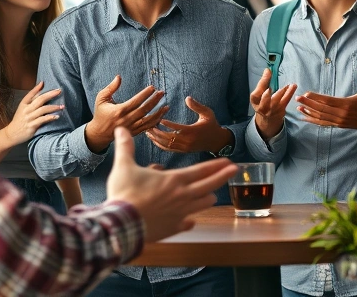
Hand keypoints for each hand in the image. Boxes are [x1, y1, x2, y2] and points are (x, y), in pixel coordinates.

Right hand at [3, 82, 64, 145]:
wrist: (12, 134)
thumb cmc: (20, 119)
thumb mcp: (23, 107)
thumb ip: (32, 97)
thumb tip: (41, 84)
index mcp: (23, 104)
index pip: (31, 94)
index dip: (38, 88)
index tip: (46, 83)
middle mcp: (26, 110)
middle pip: (40, 100)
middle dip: (50, 94)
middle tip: (59, 91)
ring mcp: (29, 118)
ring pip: (43, 110)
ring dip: (53, 107)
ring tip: (62, 106)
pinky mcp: (32, 126)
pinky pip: (42, 120)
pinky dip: (50, 118)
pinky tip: (56, 116)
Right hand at [86, 76, 168, 152]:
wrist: (99, 133)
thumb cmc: (100, 114)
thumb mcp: (101, 98)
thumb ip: (111, 88)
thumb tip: (119, 77)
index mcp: (119, 111)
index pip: (135, 101)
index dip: (145, 94)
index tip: (152, 87)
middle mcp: (126, 120)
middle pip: (144, 110)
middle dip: (154, 101)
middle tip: (162, 93)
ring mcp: (131, 128)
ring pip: (148, 121)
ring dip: (158, 113)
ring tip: (166, 106)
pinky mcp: (134, 133)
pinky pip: (147, 128)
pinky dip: (155, 122)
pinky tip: (161, 116)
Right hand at [106, 128, 237, 243]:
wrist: (121, 224)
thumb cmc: (124, 194)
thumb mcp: (124, 166)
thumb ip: (126, 147)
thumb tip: (121, 128)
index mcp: (174, 179)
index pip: (201, 170)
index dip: (216, 165)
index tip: (229, 161)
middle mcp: (182, 196)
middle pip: (209, 185)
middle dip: (223, 177)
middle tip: (234, 170)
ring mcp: (180, 213)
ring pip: (202, 204)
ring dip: (208, 198)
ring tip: (212, 195)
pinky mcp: (173, 228)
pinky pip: (187, 223)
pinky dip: (190, 221)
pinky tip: (190, 221)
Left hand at [146, 97, 228, 153]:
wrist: (217, 141)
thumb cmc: (211, 124)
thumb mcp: (207, 113)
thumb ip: (197, 106)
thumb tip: (187, 98)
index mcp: (193, 131)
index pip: (178, 128)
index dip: (168, 124)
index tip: (160, 119)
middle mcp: (187, 141)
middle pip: (169, 138)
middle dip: (157, 132)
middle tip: (148, 125)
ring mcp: (184, 147)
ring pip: (167, 145)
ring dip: (156, 139)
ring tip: (147, 132)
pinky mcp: (183, 151)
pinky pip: (169, 149)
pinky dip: (160, 145)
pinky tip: (154, 139)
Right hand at [250, 69, 296, 140]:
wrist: (268, 118)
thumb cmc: (263, 102)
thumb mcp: (259, 94)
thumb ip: (263, 82)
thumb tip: (268, 70)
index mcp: (255, 101)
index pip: (256, 93)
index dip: (262, 83)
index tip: (268, 72)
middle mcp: (262, 107)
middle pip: (265, 99)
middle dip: (268, 93)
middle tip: (272, 86)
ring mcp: (272, 110)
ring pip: (277, 101)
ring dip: (283, 92)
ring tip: (289, 85)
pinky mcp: (281, 110)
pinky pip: (286, 101)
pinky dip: (289, 93)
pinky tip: (293, 86)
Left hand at [297, 67, 356, 140]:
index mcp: (347, 104)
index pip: (328, 101)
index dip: (317, 97)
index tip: (306, 93)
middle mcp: (341, 114)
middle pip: (322, 109)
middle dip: (308, 103)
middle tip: (297, 97)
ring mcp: (338, 121)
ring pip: (320, 117)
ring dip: (308, 112)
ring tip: (298, 106)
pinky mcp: (337, 125)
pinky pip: (323, 123)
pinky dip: (313, 120)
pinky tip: (304, 117)